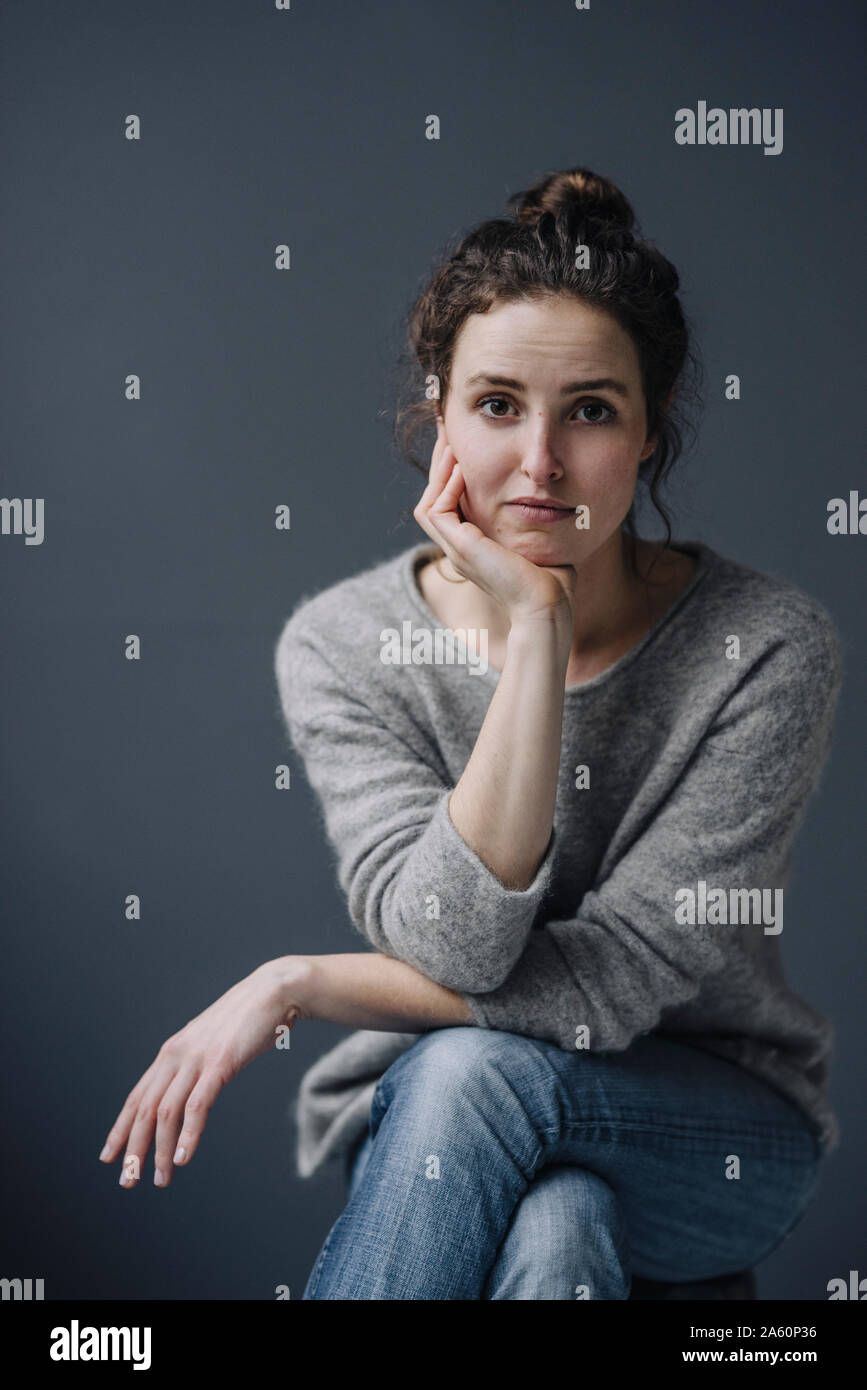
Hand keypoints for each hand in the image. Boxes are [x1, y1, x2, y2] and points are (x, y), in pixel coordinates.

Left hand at [99, 958, 309, 1188]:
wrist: (274, 990)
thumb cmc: (247, 1020)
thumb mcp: (211, 1043)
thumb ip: (196, 1064)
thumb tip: (189, 1090)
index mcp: (171, 1053)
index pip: (137, 1097)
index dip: (121, 1128)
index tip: (109, 1156)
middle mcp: (176, 1055)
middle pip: (145, 1109)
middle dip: (134, 1148)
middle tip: (128, 1181)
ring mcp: (197, 1058)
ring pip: (167, 1112)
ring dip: (161, 1150)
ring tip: (160, 1179)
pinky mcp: (220, 1063)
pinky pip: (197, 1104)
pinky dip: (188, 1134)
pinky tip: (183, 1157)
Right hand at [413, 418, 577, 631]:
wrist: (549, 603)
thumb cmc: (554, 577)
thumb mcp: (540, 537)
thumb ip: (534, 516)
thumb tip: (548, 491)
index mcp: (474, 547)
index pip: (451, 503)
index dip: (453, 472)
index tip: (464, 442)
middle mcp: (459, 549)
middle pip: (433, 499)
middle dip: (440, 464)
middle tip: (448, 430)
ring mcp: (456, 551)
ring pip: (428, 503)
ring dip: (438, 471)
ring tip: (452, 443)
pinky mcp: (460, 549)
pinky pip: (436, 511)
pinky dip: (446, 488)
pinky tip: (462, 469)